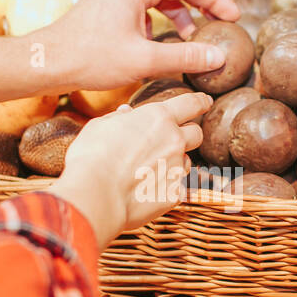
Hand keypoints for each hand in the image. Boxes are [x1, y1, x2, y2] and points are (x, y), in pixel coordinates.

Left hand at [33, 0, 240, 91]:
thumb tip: (218, 56)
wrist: (46, 62)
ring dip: (179, 17)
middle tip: (220, 25)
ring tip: (192, 39)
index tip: (233, 17)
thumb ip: (184, 56)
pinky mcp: (107, 11)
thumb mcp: (144, 60)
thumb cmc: (89, 58)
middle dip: (200, 7)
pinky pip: (142, 11)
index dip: (216, 0)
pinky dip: (158, 25)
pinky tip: (159, 46)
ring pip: (158, 0)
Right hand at [49, 91, 211, 246]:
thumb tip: (126, 113)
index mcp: (158, 117)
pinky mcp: (176, 194)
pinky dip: (164, 187)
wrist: (96, 195)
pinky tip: (144, 191)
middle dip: (188, 134)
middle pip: (196, 133)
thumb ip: (118, 118)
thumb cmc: (91, 158)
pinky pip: (176, 187)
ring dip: (174, 162)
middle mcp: (174, 140)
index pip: (191, 103)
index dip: (200, 101)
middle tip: (173, 139)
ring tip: (149, 170)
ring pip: (186, 161)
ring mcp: (177, 168)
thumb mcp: (99, 126)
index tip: (204, 101)